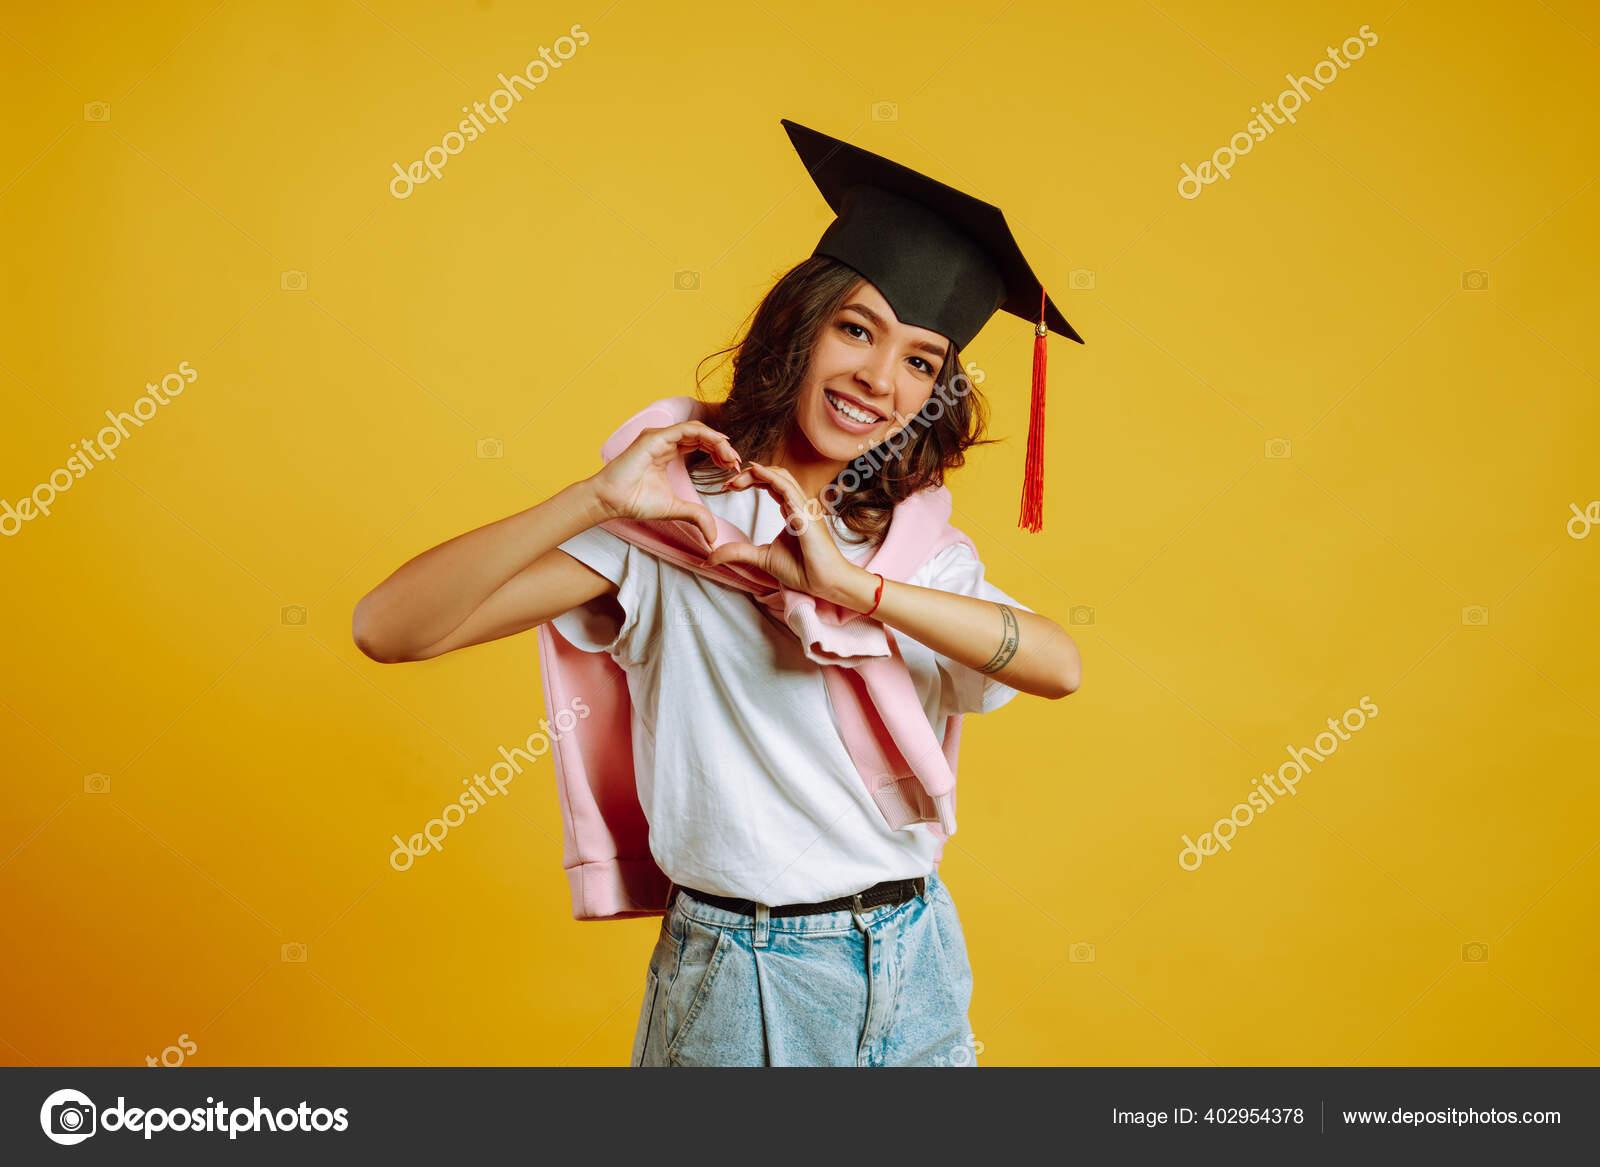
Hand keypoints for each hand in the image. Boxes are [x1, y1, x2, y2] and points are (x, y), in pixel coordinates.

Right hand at [587, 420, 741, 543]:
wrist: (611, 501)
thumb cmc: (635, 502)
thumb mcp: (675, 508)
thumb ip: (696, 516)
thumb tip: (713, 537)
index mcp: (669, 453)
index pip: (700, 446)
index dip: (719, 454)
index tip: (732, 470)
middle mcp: (665, 442)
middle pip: (702, 437)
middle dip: (722, 448)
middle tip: (737, 463)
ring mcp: (660, 437)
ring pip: (697, 431)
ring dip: (717, 442)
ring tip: (730, 458)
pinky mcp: (654, 437)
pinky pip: (686, 430)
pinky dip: (705, 435)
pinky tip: (719, 445)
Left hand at [704, 461, 872, 604]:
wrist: (825, 583)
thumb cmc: (803, 570)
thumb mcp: (762, 558)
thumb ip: (738, 553)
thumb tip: (710, 558)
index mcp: (792, 510)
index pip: (770, 485)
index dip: (749, 481)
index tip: (728, 487)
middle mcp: (799, 504)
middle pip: (773, 476)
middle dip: (749, 474)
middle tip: (727, 482)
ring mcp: (804, 507)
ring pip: (780, 476)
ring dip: (755, 473)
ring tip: (735, 478)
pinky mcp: (806, 514)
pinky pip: (788, 489)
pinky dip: (770, 477)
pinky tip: (754, 471)